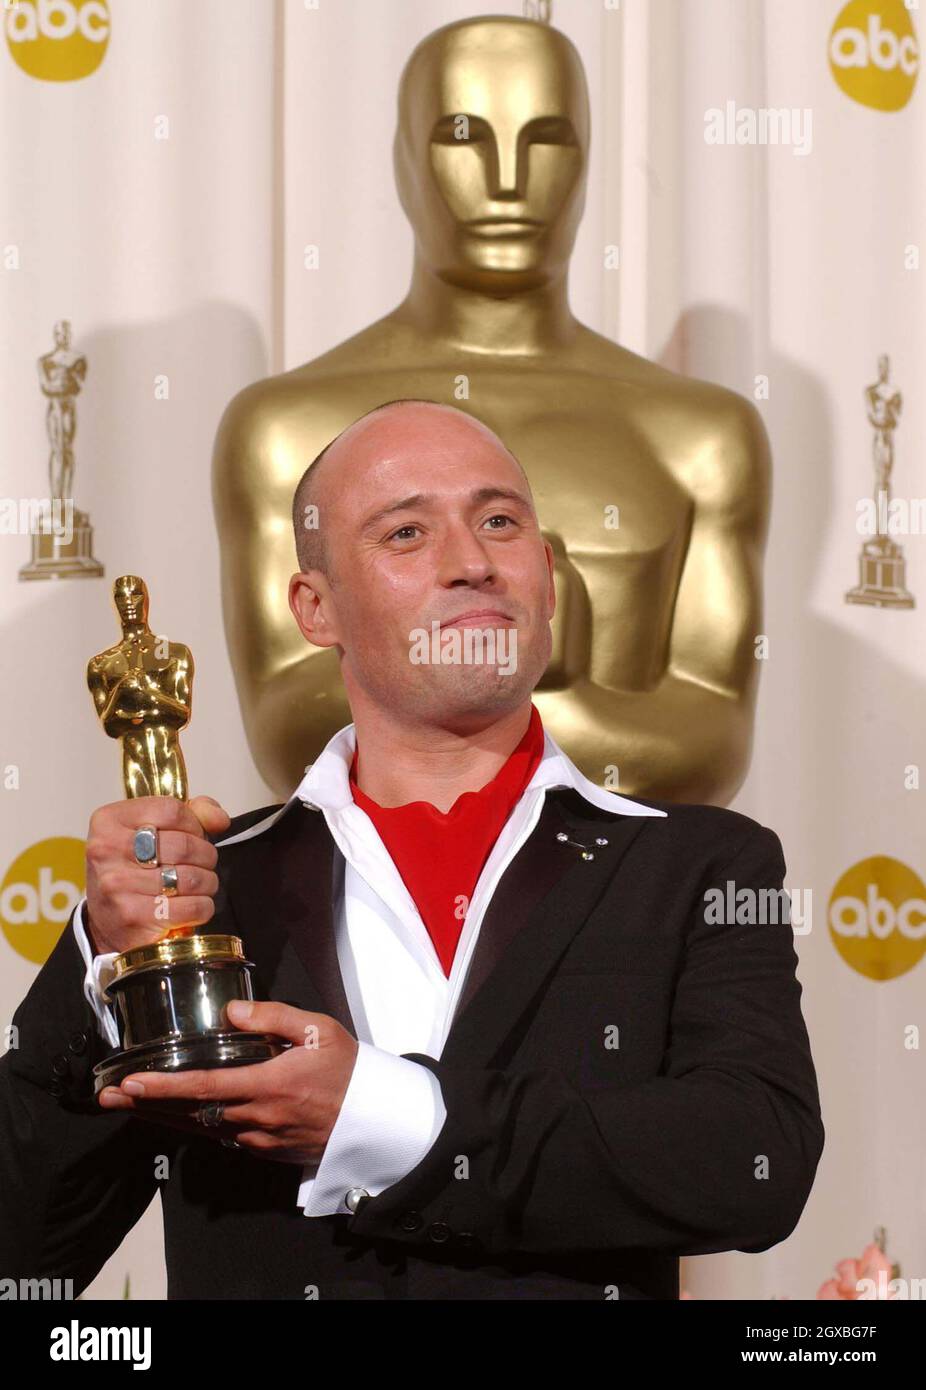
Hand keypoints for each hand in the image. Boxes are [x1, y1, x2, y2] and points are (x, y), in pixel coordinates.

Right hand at [85, 794, 230, 955]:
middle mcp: (107, 851)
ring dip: (207, 883)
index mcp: (109, 821)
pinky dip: (203, 907)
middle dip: (206, 856)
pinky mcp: (134, 917)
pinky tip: (192, 906)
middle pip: (184, 845)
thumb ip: (190, 815)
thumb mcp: (148, 833)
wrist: (105, 924)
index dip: (194, 824)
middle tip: (203, 864)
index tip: (194, 835)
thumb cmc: (131, 872)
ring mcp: (118, 885)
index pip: (171, 811)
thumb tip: (218, 819)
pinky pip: (193, 907)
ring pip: (192, 878)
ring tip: (198, 886)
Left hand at [97, 1001, 359, 1164]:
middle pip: (190, 1114)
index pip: (203, 1088)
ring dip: (162, 1117)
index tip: (130, 1084)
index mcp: (269, 1085)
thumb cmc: (348, 1069)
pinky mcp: (264, 1150)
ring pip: (200, 1128)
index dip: (162, 1088)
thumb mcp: (319, 1029)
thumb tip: (231, 1011)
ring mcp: (259, 1139)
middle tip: (108, 1096)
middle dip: (146, 1106)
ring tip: (128, 1105)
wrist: (376, 1119)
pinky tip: (174, 1114)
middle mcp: (257, 1118)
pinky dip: (192, 1124)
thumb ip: (274, 1017)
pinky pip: (220, 1135)